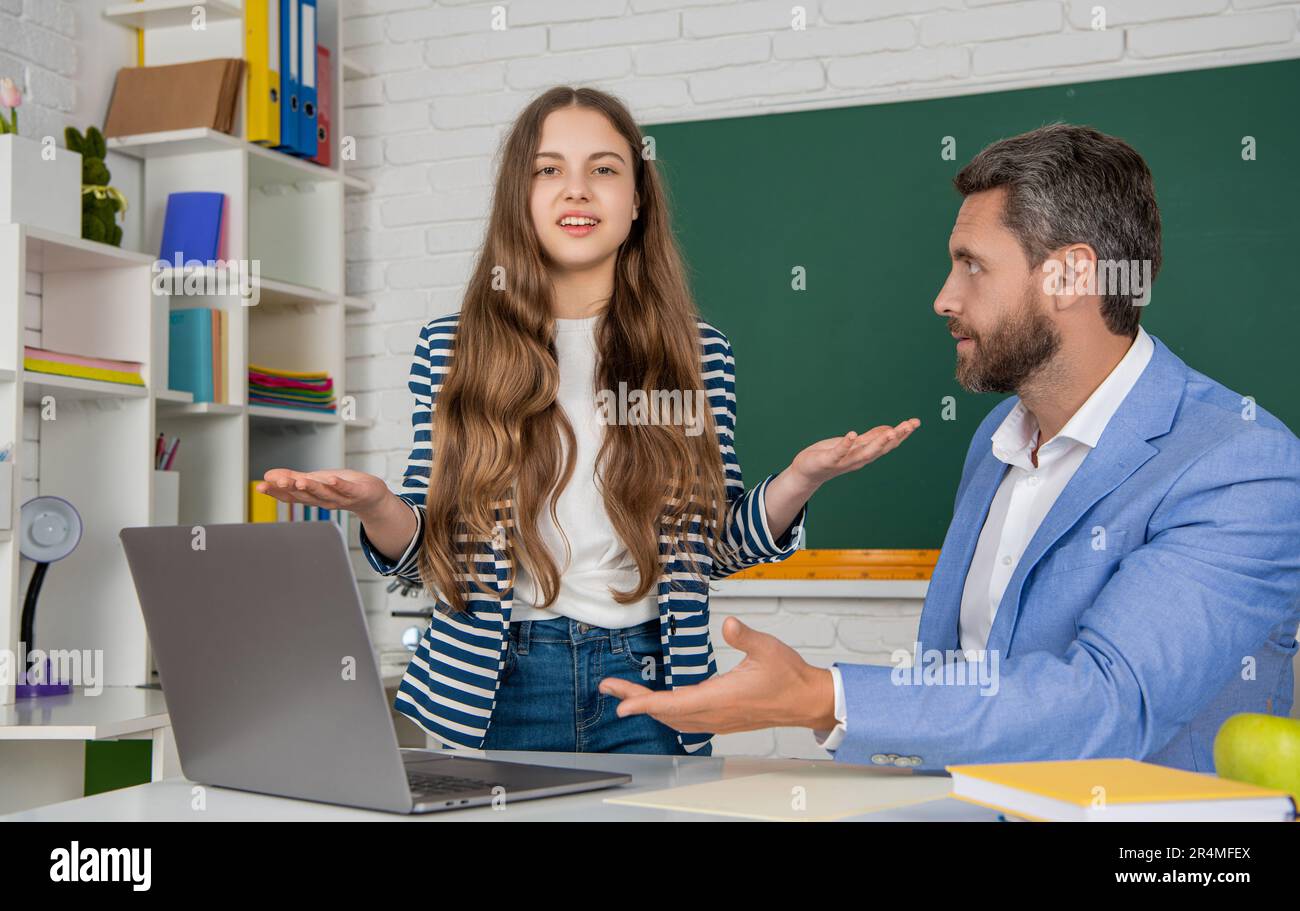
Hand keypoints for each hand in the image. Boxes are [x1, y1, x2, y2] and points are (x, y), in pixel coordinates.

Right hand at [256, 468, 390, 518]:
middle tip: (277, 482)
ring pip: (323, 493)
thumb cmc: (340, 487)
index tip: (260, 487)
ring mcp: (340, 497)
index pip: (290, 496)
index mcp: (311, 497)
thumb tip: (267, 476)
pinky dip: (339, 485)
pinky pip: (346, 489)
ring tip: (300, 480)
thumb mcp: (313, 481)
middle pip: (304, 495)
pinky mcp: (356, 492)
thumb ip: (291, 479)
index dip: (275, 492)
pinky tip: (331, 479)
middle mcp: (322, 500)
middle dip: (290, 488)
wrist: (370, 497)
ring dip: (311, 488)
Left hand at [598, 617, 836, 733]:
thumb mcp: (767, 648)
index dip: (644, 704)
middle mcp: (715, 714)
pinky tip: (661, 704)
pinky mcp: (722, 719)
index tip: (621, 705)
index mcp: (721, 698)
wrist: (806, 700)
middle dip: (635, 701)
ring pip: (675, 719)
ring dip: (649, 708)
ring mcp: (718, 720)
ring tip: (627, 695)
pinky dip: (667, 712)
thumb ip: (745, 636)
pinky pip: (687, 721)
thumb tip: (729, 625)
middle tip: (610, 689)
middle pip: (666, 713)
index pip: (674, 704)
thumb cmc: (789, 676)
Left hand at [789, 418, 919, 488]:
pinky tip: (852, 434)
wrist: (807, 471)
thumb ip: (871, 437)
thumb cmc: (831, 455)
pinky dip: (846, 444)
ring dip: (878, 443)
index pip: (888, 445)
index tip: (915, 423)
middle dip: (896, 438)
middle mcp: (858, 460)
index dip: (902, 434)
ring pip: (865, 453)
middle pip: (881, 449)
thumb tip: (890, 429)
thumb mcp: (854, 445)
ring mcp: (844, 461)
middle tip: (909, 426)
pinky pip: (838, 453)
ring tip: (891, 431)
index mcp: (865, 454)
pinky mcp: (828, 460)